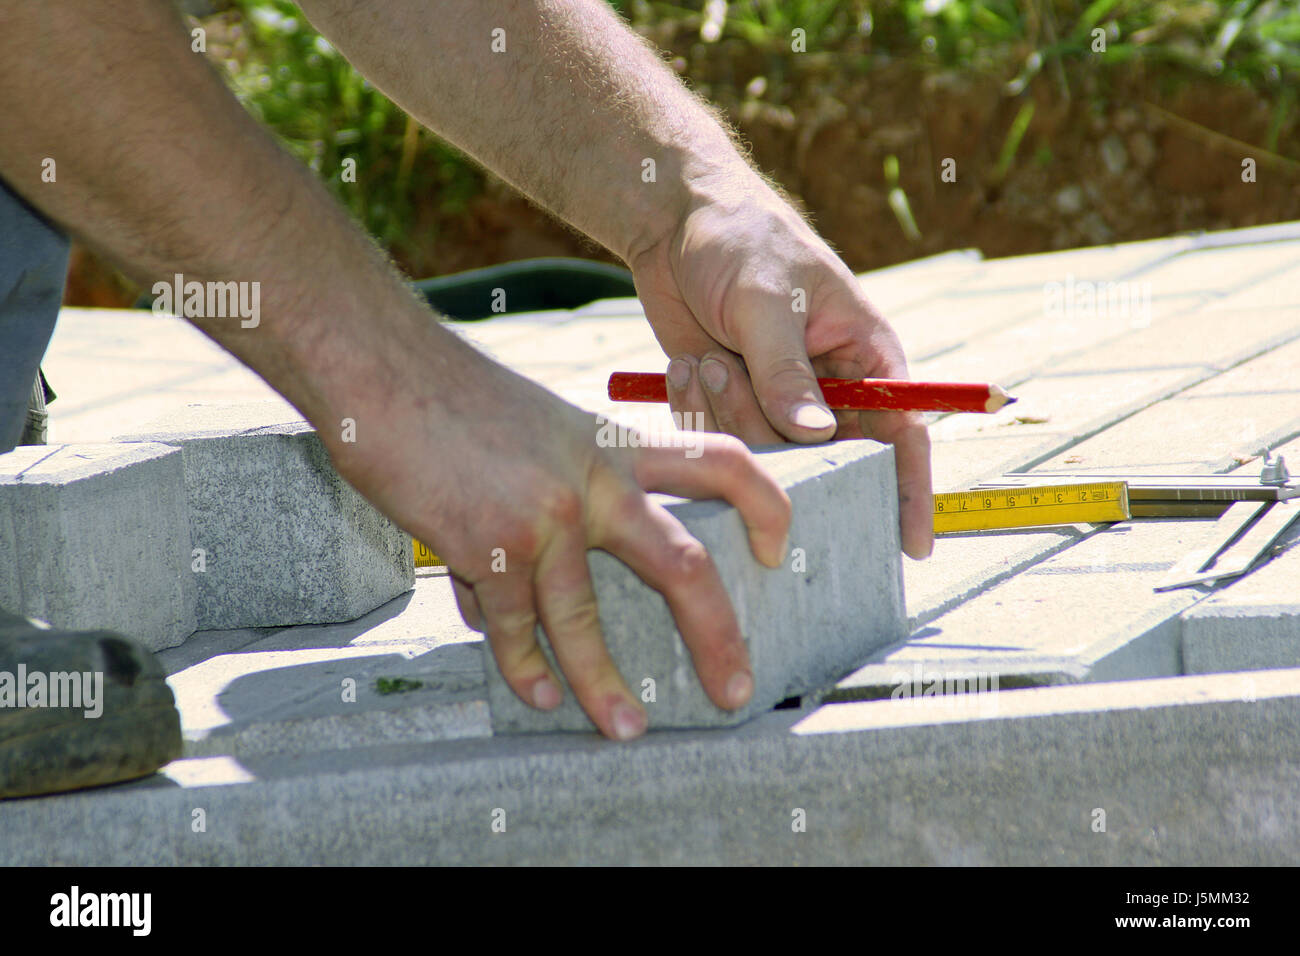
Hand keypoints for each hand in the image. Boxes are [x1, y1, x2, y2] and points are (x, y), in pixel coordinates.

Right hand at [324, 332, 790, 740]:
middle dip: (718, 634)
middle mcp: (594, 481)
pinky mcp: (486, 544)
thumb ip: (570, 489)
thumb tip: (551, 576)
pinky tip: (535, 694)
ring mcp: (542, 515)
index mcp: (616, 445)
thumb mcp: (545, 423)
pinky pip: (513, 627)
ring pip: (587, 620)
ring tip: (627, 730)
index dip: (767, 504)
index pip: (722, 462)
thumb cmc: (457, 398)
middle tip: (737, 689)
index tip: (780, 549)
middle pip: (684, 563)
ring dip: (607, 686)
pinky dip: (522, 667)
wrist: (384, 367)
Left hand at [628, 170, 933, 559]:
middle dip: (777, 441)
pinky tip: (689, 363)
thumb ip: (787, 371)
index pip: (904, 434)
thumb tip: (816, 435)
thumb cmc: (739, 237)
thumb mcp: (765, 300)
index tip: (911, 546)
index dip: (911, 491)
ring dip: (728, 412)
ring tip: (708, 353)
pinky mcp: (732, 404)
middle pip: (825, 457)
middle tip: (734, 374)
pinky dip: (700, 410)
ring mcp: (777, 400)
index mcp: (866, 355)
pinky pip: (723, 438)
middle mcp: (829, 387)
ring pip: (765, 453)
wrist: (674, 220)